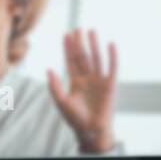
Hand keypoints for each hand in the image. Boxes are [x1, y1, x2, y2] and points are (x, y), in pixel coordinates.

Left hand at [47, 28, 116, 152]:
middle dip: (79, 43)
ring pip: (96, 58)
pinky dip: (112, 56)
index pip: (71, 61)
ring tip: (91, 31)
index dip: (68, 48)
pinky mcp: (110, 85)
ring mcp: (99, 80)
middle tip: (77, 28)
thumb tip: (48, 69)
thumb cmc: (75, 118)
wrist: (91, 131)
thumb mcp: (62, 102)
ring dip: (94, 45)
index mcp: (75, 82)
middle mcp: (87, 78)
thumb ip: (55, 86)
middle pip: (83, 56)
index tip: (65, 35)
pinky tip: (110, 44)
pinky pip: (112, 68)